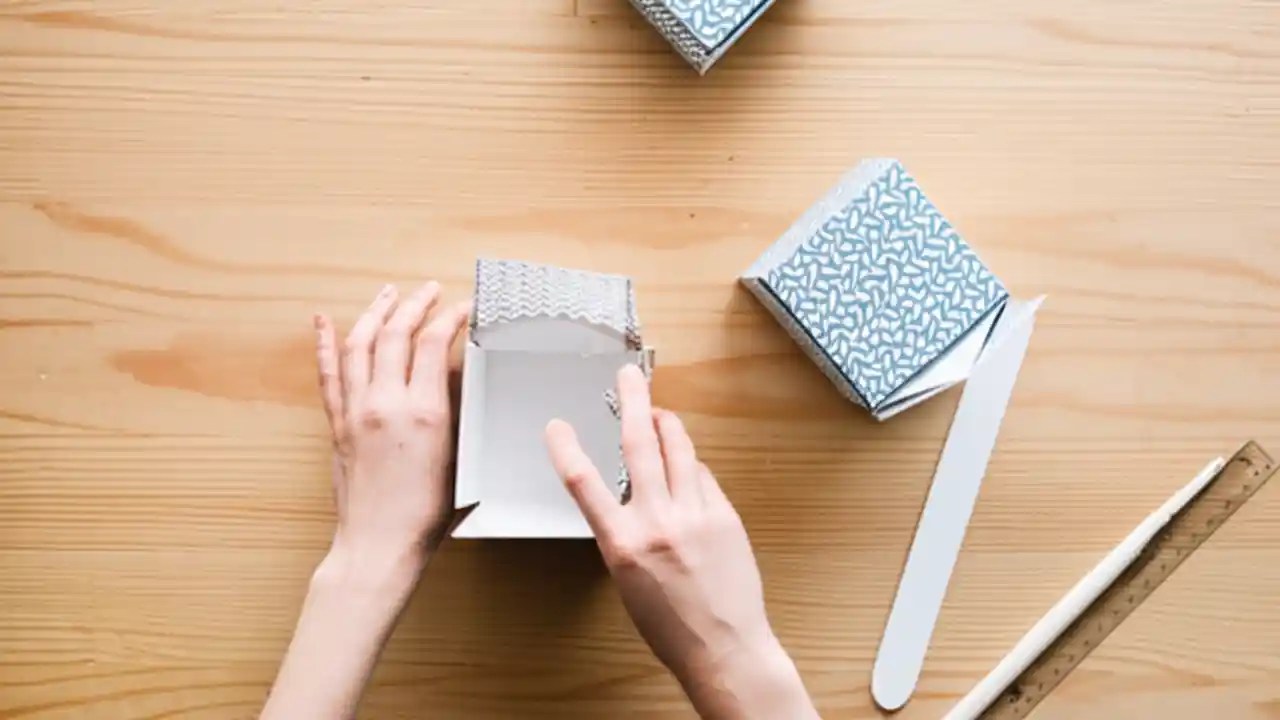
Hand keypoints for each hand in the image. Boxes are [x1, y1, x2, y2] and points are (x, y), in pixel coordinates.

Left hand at [313, 282, 470, 584]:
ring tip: (388, 293)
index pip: (434, 344)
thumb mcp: (458, 458)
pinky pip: (329, 374)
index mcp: (424, 412)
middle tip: (429, 291)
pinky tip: (324, 321)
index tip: (463, 306)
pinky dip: (326, 344)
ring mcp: (356, 411)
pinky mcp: (337, 425)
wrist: (379, 545)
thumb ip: (454, 413)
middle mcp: (386, 404)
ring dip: (375, 312)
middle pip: (396, 334)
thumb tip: (452, 378)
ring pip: (360, 344)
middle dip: (414, 305)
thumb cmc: (425, 515)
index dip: (450, 317)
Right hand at [544, 365, 817, 719]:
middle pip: (640, 444)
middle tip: (628, 375)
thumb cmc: (670, 623)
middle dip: (632, 401)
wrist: (723, 646)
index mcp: (622, 544)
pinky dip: (692, 465)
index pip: (584, 484)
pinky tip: (687, 468)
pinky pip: (703, 475)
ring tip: (658, 410)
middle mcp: (657, 522)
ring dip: (666, 422)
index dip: (566, 449)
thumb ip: (625, 531)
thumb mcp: (627, 578)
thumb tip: (632, 491)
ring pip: (679, 449)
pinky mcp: (725, 514)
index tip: (556, 425)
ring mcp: (695, 514)